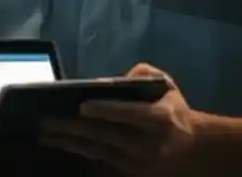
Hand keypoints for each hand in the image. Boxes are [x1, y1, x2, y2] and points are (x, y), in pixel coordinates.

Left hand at [40, 64, 198, 176]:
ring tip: (47, 134)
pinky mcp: (132, 173)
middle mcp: (148, 143)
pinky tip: (64, 145)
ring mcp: (139, 162)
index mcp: (159, 119)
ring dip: (70, 142)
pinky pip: (101, 162)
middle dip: (74, 128)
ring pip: (98, 151)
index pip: (128, 114)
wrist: (194, 149)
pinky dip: (81, 152)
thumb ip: (143, 74)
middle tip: (48, 122)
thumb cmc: (174, 111)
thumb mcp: (167, 86)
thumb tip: (113, 79)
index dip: (105, 110)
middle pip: (106, 135)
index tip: (82, 106)